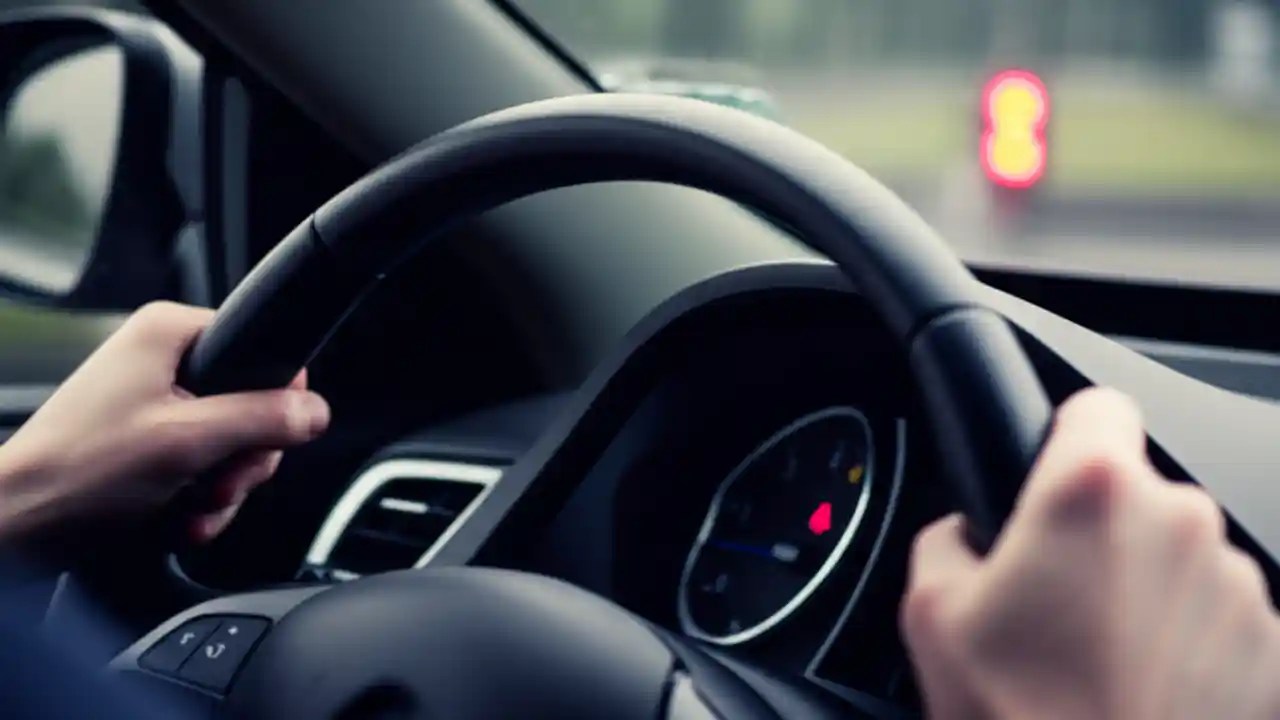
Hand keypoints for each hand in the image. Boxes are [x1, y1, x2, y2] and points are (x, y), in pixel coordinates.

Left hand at [0, 302, 329, 563]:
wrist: (15, 527)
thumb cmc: (76, 473)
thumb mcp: (186, 441)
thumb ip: (261, 420)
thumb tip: (316, 411)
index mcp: (169, 333)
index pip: (261, 348)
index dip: (275, 400)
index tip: (258, 441)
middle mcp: (163, 360)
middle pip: (254, 403)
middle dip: (244, 459)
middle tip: (219, 482)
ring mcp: (155, 403)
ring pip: (233, 442)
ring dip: (224, 486)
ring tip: (193, 507)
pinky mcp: (148, 443)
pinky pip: (205, 466)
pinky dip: (201, 499)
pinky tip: (182, 519)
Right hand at [902, 387, 1279, 719]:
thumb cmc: (1021, 718)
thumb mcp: (929, 613)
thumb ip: (949, 539)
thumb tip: (970, 536)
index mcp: (1091, 495)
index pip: (1096, 405)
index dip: (1066, 436)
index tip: (1052, 472)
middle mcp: (1179, 522)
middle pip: (1136, 491)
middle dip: (1097, 531)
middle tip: (1053, 601)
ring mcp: (1238, 586)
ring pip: (1179, 553)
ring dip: (1144, 586)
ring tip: (1097, 656)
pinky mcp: (1273, 646)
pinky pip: (1217, 614)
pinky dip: (1184, 638)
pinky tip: (1139, 685)